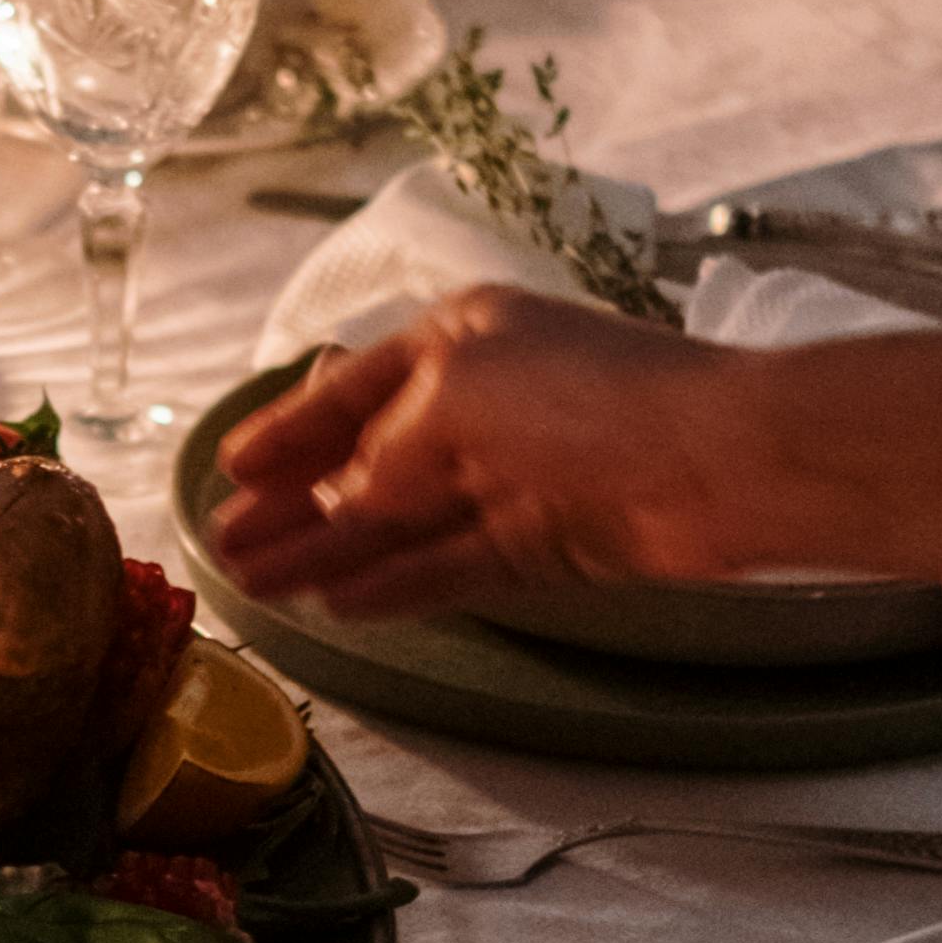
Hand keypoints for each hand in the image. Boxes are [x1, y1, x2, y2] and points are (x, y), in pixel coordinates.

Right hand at [205, 291, 731, 623]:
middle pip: (369, 462)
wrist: (717, 458)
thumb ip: (384, 456)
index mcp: (461, 340)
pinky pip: (451, 563)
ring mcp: (515, 476)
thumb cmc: (584, 398)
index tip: (231, 468)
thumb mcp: (453, 400)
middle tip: (224, 544)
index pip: (352, 389)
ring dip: (328, 551)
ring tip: (258, 584)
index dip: (289, 430)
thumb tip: (348, 502)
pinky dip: (395, 582)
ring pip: (402, 522)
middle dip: (294, 504)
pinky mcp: (547, 542)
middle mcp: (484, 404)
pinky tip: (336, 602)